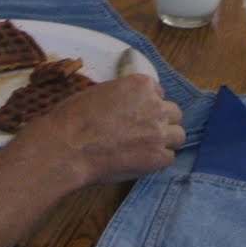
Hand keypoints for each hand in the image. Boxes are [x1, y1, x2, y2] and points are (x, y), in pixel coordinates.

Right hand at [10, 73, 183, 185]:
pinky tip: (140, 161)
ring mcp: (158, 132)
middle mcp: (155, 105)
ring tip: (145, 148)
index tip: (136, 115)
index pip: (159, 93)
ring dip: (165, 141)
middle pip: (174, 113)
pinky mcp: (157, 157)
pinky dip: (157, 161)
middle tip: (142, 132)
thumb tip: (127, 106)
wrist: (67, 147)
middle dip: (160, 121)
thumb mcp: (100, 92)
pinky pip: (169, 158)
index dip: (147, 105)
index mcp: (141, 85)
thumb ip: (124, 97)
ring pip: (178, 135)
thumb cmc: (74, 118)